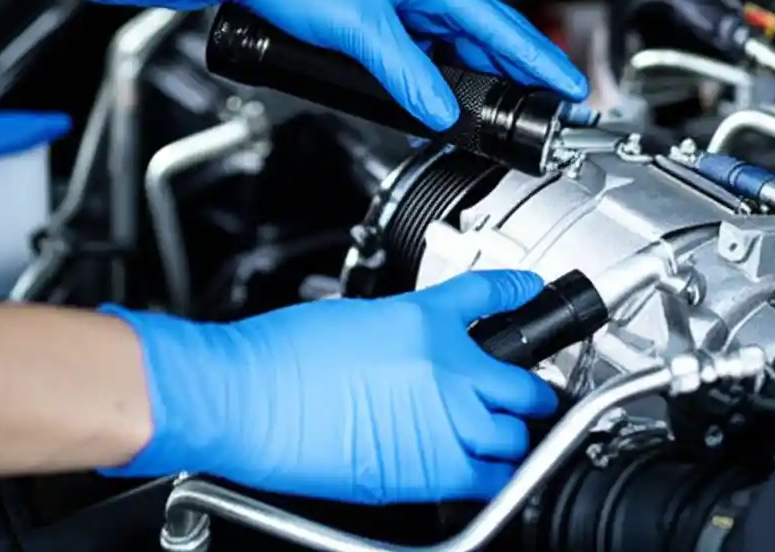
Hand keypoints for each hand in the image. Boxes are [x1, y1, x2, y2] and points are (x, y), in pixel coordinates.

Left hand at [62, 0, 587, 129]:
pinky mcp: (382, 19)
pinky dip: (439, 80)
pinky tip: (442, 104)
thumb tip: (439, 111)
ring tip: (500, 114)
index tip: (570, 85)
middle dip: (516, 73)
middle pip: (484, 37)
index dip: (538, 58)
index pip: (499, 23)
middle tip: (546, 108)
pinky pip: (426, 54)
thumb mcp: (358, 32)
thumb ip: (405, 75)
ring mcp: (402, 2)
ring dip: (474, 80)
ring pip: (455, 48)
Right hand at [99, 270, 558, 504]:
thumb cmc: (278, 357)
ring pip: (514, 439)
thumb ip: (403, 334)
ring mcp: (441, 423)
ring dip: (513, 439)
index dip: (520, 293)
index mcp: (425, 321)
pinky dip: (491, 479)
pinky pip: (487, 481)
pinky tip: (482, 472)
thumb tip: (420, 349)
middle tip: (528, 395)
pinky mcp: (425, 472)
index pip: (493, 295)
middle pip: (525, 384)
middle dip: (531, 393)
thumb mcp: (353, 319)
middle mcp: (446, 370)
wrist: (244, 397)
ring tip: (503, 439)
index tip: (528, 294)